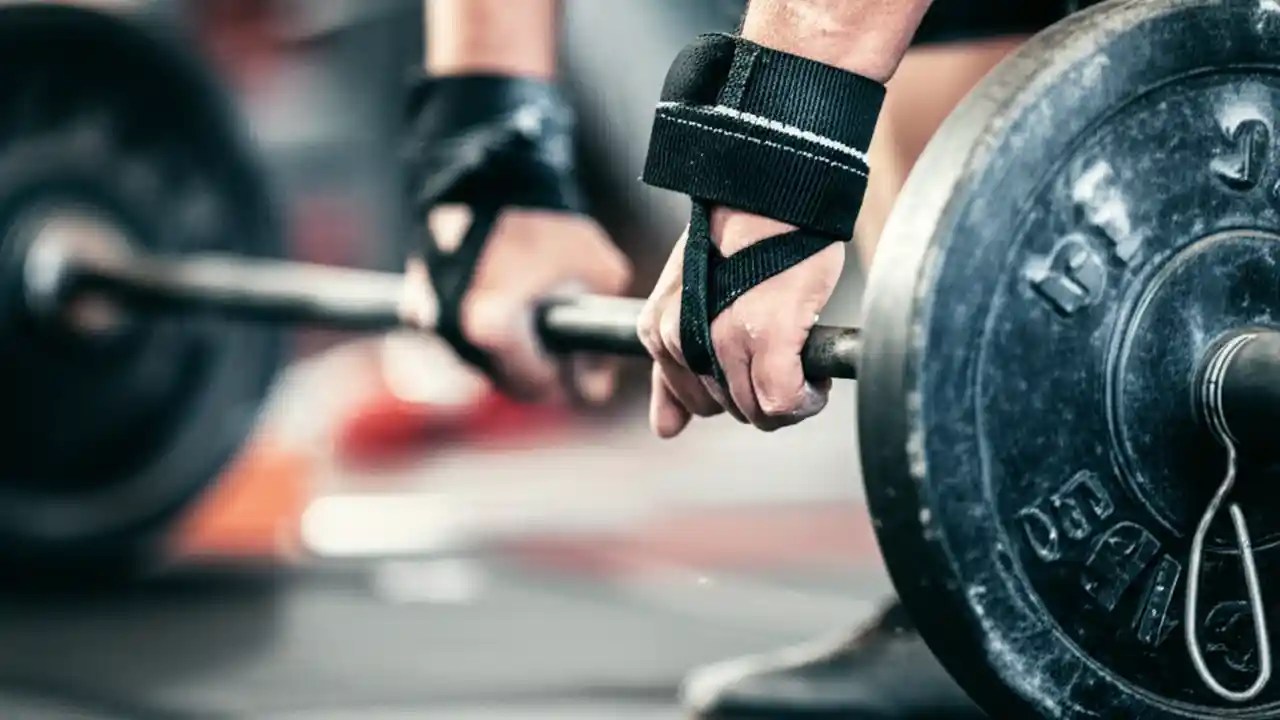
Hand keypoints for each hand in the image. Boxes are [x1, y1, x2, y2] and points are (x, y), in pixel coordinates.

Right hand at [413, 205, 631, 402]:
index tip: (586, 373)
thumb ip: (599, 335)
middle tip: (567, 353)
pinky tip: (511, 306)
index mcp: (491, 328)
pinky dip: (483, 331)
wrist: (488, 168)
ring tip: (539, 324)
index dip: (568, 383)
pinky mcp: (416, 300)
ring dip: (510, 354)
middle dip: (539, 371)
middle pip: (505, 379)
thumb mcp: (599, 272)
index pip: (536, 385)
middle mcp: (452, 332)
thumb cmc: (545, 219)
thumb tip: (594, 382)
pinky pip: (457, 335)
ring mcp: (428, 319)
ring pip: (480, 361)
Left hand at [638, 207, 842, 436]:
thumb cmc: (741, 239)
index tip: (761, 358)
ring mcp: (723, 341)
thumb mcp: (689, 301)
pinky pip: (784, 402)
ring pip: (759, 412)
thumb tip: (664, 430)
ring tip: (802, 350)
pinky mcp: (766, 337)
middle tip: (788, 352)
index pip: (697, 403)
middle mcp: (681, 341)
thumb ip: (670, 371)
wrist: (774, 193)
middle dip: (765, 391)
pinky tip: (816, 371)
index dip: (737, 388)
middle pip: (731, 411)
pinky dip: (807, 397)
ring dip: (791, 394)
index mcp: (659, 332)